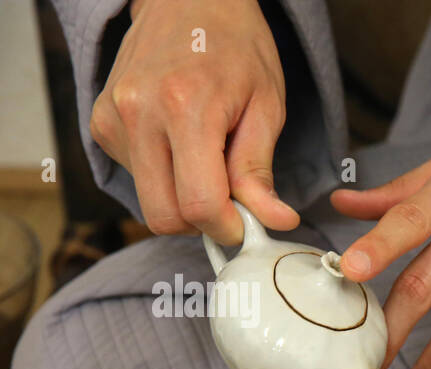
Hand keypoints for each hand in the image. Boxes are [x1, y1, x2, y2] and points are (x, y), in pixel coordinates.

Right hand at [89, 0, 297, 242]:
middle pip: (164, 216)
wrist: (186, 0)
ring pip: (148, 202)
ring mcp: (112, 118)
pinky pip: (135, 178)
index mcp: (184, 108)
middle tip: (230, 203)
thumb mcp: (266, 106)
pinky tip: (181, 146)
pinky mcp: (101, 123)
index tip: (246, 224)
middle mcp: (138, 114)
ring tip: (207, 159)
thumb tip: (275, 222)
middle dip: (202, 223)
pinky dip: (164, 178)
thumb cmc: (236, 48)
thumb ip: (260, 170)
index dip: (227, 228)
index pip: (198, 206)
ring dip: (183, 199)